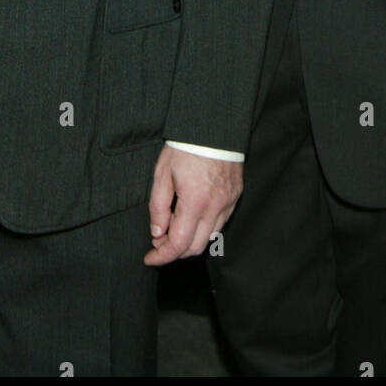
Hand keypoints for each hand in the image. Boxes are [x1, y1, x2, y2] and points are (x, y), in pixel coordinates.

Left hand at [144, 146, 242, 265]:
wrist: (214, 126)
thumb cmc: (185, 147)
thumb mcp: (162, 174)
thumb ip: (158, 207)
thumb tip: (157, 233)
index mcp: (195, 202)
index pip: (178, 244)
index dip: (162, 256)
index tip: (149, 258)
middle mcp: (216, 207)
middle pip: (196, 248)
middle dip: (175, 252)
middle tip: (159, 242)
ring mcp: (229, 203)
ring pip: (210, 238)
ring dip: (190, 241)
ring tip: (174, 225)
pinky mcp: (235, 196)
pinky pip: (220, 223)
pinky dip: (204, 228)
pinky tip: (192, 216)